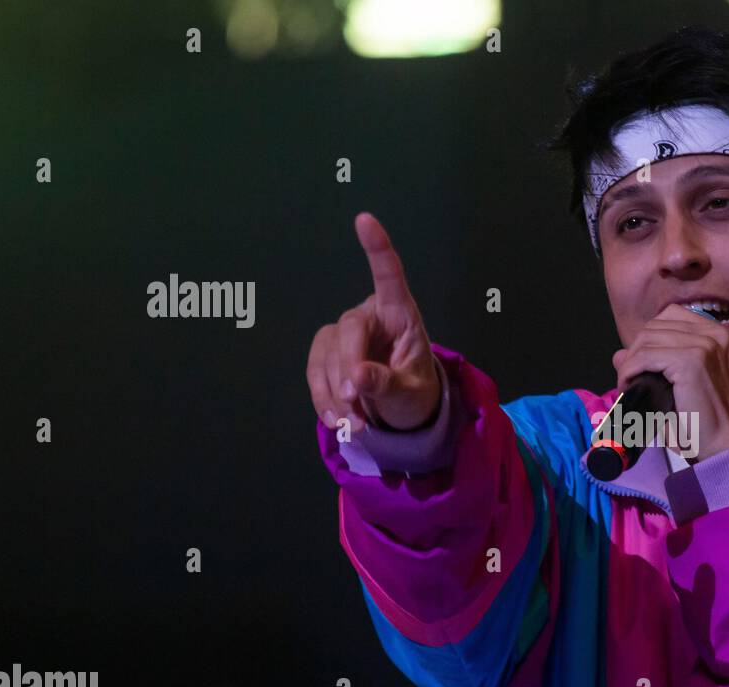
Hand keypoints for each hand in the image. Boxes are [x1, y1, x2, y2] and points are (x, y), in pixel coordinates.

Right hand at [306, 212, 440, 432]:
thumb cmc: (414, 390)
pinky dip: (323, 399)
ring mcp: (343, 332)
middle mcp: (370, 315)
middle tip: (356, 401)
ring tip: (357, 425)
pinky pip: (314, 371)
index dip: (377, 248)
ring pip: (327, 354)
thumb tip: (359, 378)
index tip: (365, 220)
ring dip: (336, 392)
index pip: (389, 275)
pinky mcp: (325, 352)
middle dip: (349, 366)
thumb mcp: (412, 393)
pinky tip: (337, 421)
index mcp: (400, 314)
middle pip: (349, 329)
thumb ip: (389, 383)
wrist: (400, 409)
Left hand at [611, 305, 728, 461]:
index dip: (649, 339)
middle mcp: (717, 334)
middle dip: (636, 350)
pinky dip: (630, 370)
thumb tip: (618, 354)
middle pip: (656, 325)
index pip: (672, 317)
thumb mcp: (683, 386)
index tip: (640, 365)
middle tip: (630, 378)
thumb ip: (655, 363)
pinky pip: (646, 356)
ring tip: (628, 384)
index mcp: (721, 335)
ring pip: (648, 338)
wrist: (728, 447)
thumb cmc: (708, 423)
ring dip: (630, 361)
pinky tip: (629, 386)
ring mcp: (706, 345)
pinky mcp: (691, 361)